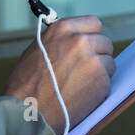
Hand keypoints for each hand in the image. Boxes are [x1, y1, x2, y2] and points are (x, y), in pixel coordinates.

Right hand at [4, 15, 114, 134]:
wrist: (27, 111)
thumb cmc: (25, 84)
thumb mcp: (36, 49)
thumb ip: (58, 41)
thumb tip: (72, 40)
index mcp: (63, 29)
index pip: (93, 23)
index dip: (91, 36)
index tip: (88, 46)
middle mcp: (80, 41)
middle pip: (104, 42)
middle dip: (97, 55)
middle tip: (85, 70)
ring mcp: (93, 61)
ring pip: (109, 62)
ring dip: (100, 72)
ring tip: (81, 85)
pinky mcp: (102, 81)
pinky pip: (108, 81)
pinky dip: (99, 89)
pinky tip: (82, 95)